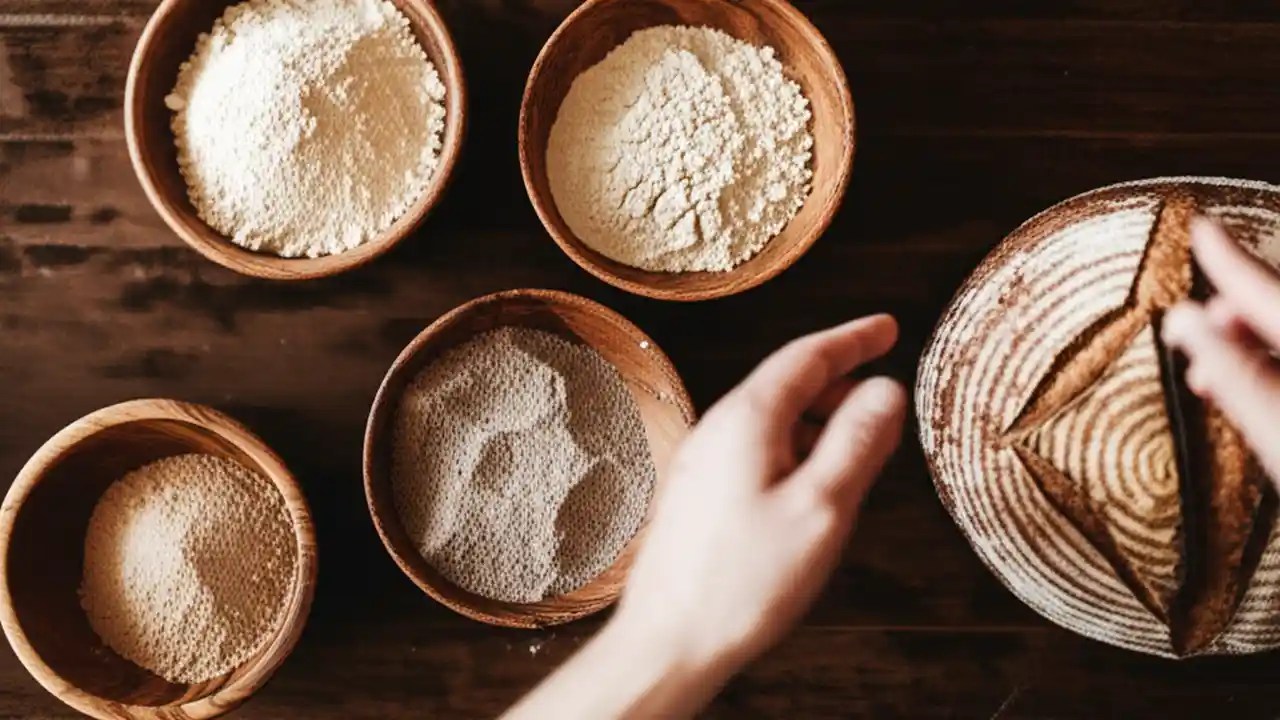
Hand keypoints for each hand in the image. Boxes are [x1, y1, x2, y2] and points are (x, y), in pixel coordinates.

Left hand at [504, 316, 905, 719]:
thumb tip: (885, 390)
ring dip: (818, 422)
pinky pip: (755, 451)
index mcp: (748, 419)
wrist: (669, 640)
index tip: (886, 327)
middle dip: (839, 383)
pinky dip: (794, 451)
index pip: (807, 356)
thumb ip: (858, 442)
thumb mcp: (822, 507)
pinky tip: (812, 486)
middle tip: (883, 399)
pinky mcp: (699, 494)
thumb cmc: (743, 581)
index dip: (852, 339)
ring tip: (858, 450)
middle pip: (786, 385)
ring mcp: (703, 462)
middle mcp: (717, 429)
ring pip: (772, 421)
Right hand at [1162, 218, 1279, 480]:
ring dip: (1256, 347)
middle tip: (1195, 326)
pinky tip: (1258, 390)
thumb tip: (1182, 319)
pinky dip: (1277, 371)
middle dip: (1240, 313)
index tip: (1199, 228)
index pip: (1269, 292)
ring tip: (1214, 373)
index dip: (1229, 261)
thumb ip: (1231, 371)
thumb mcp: (1279, 431)